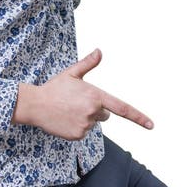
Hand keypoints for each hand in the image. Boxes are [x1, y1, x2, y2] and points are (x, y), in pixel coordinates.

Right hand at [13, 48, 153, 140]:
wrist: (35, 105)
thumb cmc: (54, 88)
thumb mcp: (71, 73)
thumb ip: (88, 63)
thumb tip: (100, 51)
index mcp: (95, 96)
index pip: (122, 108)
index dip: (139, 117)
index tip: (151, 125)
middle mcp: (93, 112)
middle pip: (104, 114)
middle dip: (95, 109)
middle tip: (76, 103)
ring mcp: (85, 125)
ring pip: (93, 123)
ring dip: (84, 118)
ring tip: (67, 110)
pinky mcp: (77, 136)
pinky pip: (83, 132)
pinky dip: (76, 127)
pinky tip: (64, 120)